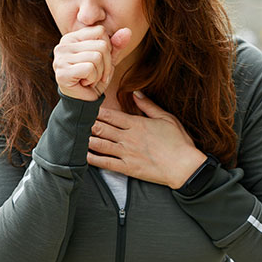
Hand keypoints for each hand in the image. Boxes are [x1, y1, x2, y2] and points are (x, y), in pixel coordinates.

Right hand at [52, 26, 131, 100]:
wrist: (83, 102)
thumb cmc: (94, 78)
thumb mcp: (108, 60)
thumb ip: (116, 45)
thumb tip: (127, 31)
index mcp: (72, 37)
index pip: (100, 31)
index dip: (108, 48)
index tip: (101, 61)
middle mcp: (63, 45)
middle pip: (101, 45)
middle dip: (106, 64)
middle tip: (97, 74)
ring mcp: (60, 58)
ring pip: (97, 57)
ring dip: (99, 73)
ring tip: (90, 78)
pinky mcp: (62, 72)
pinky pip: (90, 68)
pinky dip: (93, 79)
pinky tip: (85, 83)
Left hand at [87, 91, 206, 188]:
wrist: (184, 166)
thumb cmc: (179, 142)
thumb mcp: (166, 118)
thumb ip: (149, 105)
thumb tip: (136, 93)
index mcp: (137, 124)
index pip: (110, 115)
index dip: (96, 111)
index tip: (86, 108)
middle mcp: (128, 137)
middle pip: (101, 128)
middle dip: (87, 124)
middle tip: (76, 121)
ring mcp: (126, 153)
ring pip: (100, 144)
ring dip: (87, 140)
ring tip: (76, 136)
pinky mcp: (128, 168)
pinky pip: (105, 163)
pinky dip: (93, 159)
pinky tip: (84, 156)